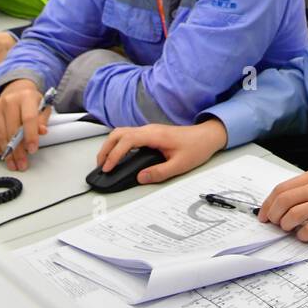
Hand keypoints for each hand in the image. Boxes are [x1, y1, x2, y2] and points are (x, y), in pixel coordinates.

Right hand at [0, 80, 48, 170]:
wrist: (16, 92)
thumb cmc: (31, 103)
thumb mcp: (42, 108)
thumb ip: (42, 120)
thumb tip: (42, 131)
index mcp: (26, 97)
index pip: (28, 118)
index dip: (30, 136)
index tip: (32, 150)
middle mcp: (9, 100)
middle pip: (12, 130)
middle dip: (18, 150)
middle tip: (22, 163)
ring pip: (0, 134)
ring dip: (7, 152)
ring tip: (13, 163)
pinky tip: (2, 153)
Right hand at [95, 118, 228, 184]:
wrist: (207, 136)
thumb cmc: (196, 148)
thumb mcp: (180, 165)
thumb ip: (159, 172)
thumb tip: (140, 177)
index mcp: (154, 135)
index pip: (126, 141)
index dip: (114, 154)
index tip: (107, 167)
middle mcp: (149, 129)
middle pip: (118, 133)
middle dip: (105, 149)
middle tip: (100, 165)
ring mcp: (149, 130)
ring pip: (122, 133)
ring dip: (110, 145)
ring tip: (105, 162)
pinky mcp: (150, 133)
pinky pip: (128, 136)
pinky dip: (118, 144)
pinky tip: (118, 156)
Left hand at [258, 169, 307, 240]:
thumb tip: (287, 203)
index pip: (282, 188)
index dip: (268, 203)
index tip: (264, 214)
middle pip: (284, 201)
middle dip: (272, 215)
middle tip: (272, 224)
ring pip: (294, 215)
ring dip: (285, 225)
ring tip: (288, 229)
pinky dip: (302, 235)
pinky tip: (304, 236)